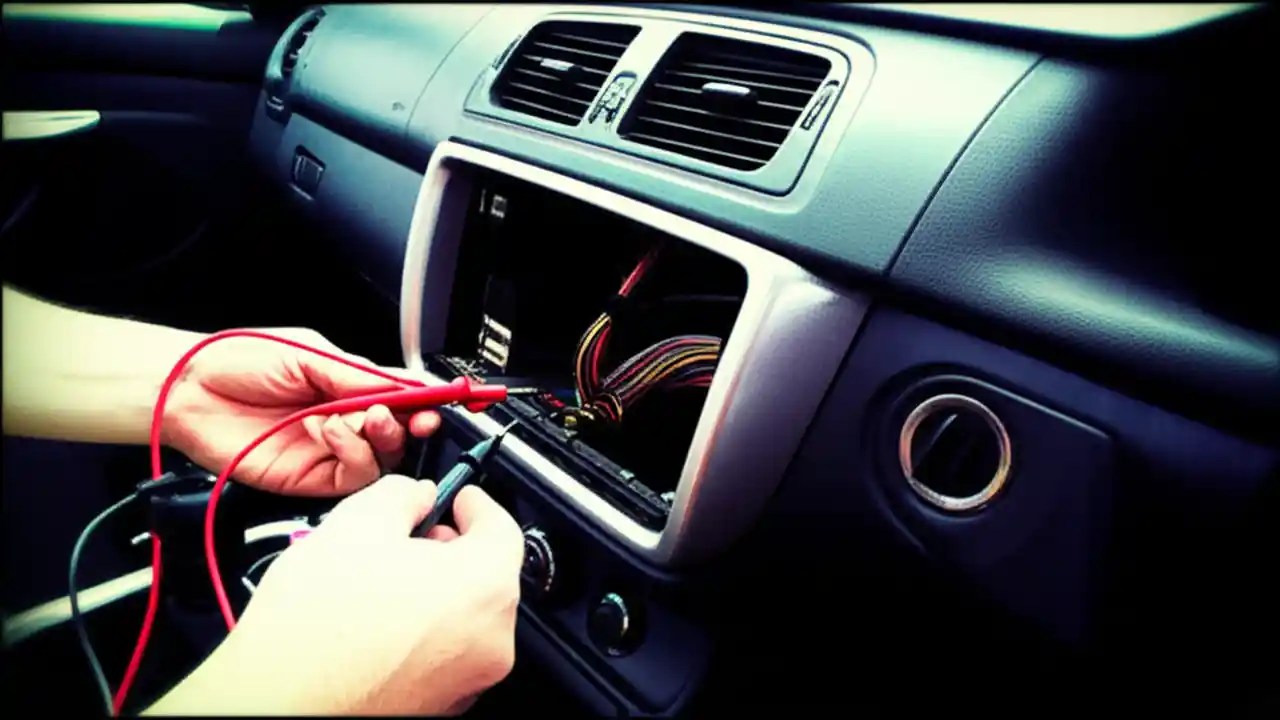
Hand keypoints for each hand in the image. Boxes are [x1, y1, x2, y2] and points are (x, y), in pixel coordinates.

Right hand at [147, 475, 524, 715]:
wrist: (277, 705)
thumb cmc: (314, 632)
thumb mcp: (357, 522)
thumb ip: (402, 493)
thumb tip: (415, 494)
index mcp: (483, 588)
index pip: (503, 527)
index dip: (474, 502)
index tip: (456, 495)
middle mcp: (489, 641)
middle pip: (485, 574)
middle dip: (448, 546)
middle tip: (407, 534)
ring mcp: (466, 680)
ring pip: (462, 614)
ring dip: (431, 588)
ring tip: (376, 581)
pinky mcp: (438, 705)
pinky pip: (442, 651)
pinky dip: (419, 629)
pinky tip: (372, 621)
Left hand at [162, 328, 441, 495]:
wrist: (188, 390)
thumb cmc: (236, 361)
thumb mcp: (308, 353)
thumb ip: (359, 373)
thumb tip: (408, 383)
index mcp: (347, 385)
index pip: (401, 397)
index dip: (425, 401)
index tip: (442, 400)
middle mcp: (343, 421)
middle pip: (399, 433)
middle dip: (413, 423)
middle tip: (414, 416)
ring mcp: (328, 452)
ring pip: (383, 459)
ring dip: (382, 437)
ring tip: (363, 416)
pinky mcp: (310, 478)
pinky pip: (352, 477)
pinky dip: (353, 454)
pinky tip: (332, 432)